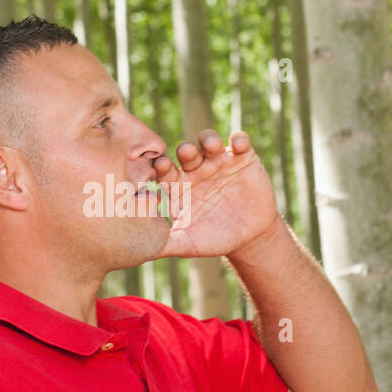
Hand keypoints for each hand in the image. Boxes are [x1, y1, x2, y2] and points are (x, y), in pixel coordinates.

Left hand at [151, 130, 279, 259]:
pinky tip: (240, 145)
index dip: (162, 166)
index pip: (165, 171)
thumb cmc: (214, 239)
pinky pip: (240, 142)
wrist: (248, 236)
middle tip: (186, 153)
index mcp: (179, 185)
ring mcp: (219, 161)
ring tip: (212, 146)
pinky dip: (240, 140)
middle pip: (186, 152)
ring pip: (209, 141)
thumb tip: (143, 252)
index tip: (162, 167)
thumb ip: (168, 244)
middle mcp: (196, 169)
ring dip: (209, 139)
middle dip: (186, 150)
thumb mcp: (190, 244)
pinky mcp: (242, 158)